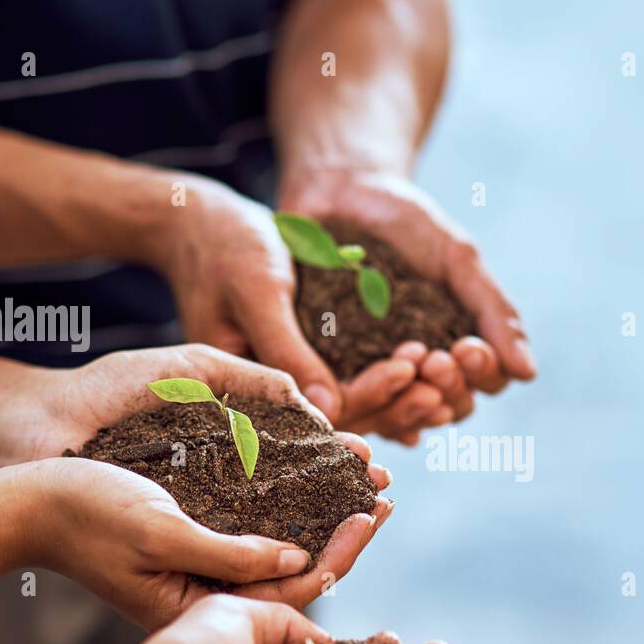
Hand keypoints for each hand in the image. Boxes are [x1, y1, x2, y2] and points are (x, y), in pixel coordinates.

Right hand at [12, 452, 388, 623]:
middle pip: (297, 575)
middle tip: (387, 490)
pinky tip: (322, 479)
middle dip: (346, 534)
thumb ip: (228, 554)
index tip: (375, 510)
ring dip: (327, 516)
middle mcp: (209, 601)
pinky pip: (259, 533)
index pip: (292, 593)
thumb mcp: (159, 531)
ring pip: (284, 551)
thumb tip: (299, 563)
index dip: (341, 553)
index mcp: (200, 612)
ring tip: (366, 480)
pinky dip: (295, 506)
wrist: (29, 500)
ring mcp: (204, 576)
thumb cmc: (85, 513)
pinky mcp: (197, 548)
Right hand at [148, 175, 426, 430]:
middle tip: (441, 386)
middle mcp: (265, 403)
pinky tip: (424, 370)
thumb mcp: (258, 293)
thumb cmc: (223, 248)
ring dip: (397, 396)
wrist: (202, 225)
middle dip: (392, 403)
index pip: (316, 410)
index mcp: (241, 395)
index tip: (410, 370)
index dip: (366, 393)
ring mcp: (285, 388)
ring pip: (351, 406)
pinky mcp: (301, 368)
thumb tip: (327, 411)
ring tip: (441, 376)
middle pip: (339, 418)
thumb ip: (287, 349)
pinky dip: (386, 379)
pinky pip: (349, 382)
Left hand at [279, 167, 536, 442]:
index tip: (466, 347)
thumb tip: (529, 374)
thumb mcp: (458, 259)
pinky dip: (360, 400)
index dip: (480, 373)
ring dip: (409, 399)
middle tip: (432, 359)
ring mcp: (377, 372)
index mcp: (460, 345)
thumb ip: (494, 313)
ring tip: (405, 363)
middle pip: (447, 407)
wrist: (340, 188)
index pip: (485, 383)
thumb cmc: (408, 222)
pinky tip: (360, 393)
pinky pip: (349, 401)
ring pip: (402, 413)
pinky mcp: (330, 370)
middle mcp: (422, 368)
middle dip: (446, 387)